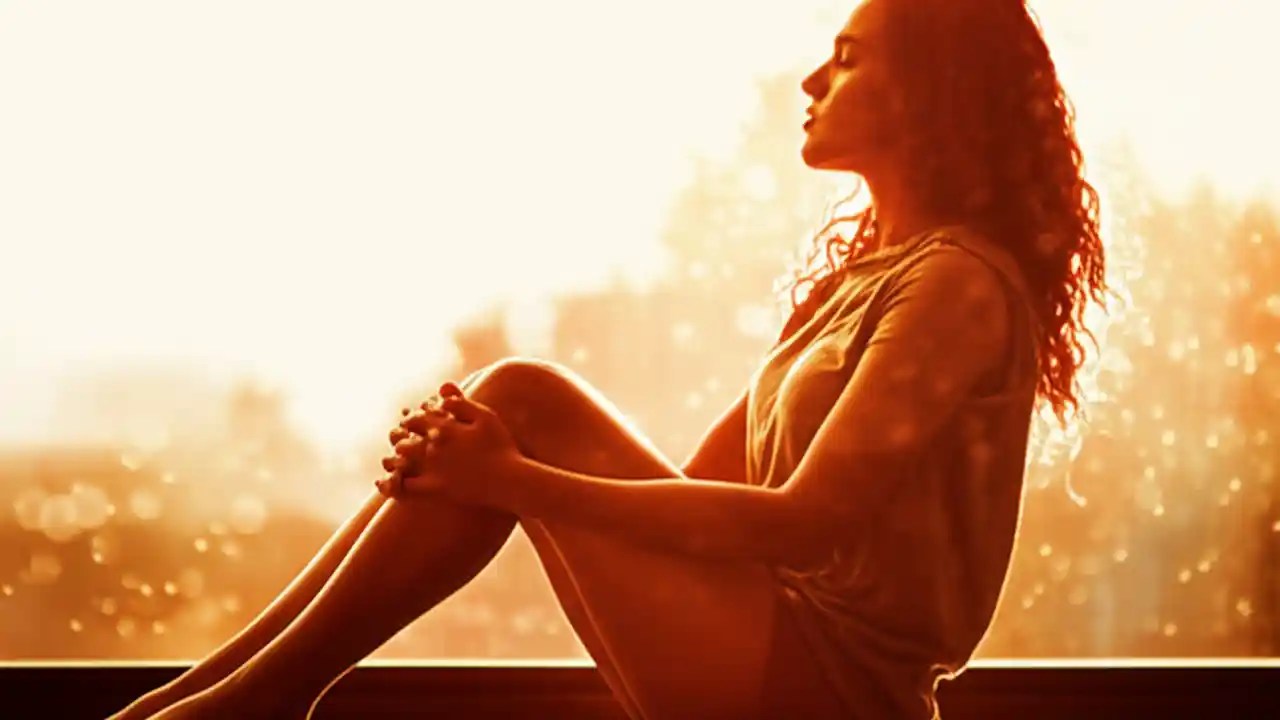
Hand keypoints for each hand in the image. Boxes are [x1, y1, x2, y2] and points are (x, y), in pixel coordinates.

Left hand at [377, 382, 523, 507]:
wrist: (509, 479)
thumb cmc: (502, 446)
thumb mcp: (487, 418)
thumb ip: (463, 403)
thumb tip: (442, 393)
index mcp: (444, 427)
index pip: (416, 418)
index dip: (412, 418)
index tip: (412, 420)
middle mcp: (434, 446)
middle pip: (405, 436)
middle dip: (400, 436)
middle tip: (400, 437)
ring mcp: (433, 468)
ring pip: (401, 459)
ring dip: (397, 455)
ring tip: (398, 457)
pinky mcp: (435, 488)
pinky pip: (406, 486)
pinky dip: (396, 482)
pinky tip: (395, 480)